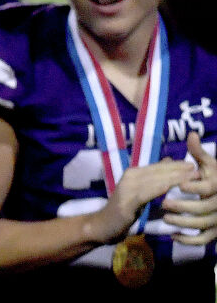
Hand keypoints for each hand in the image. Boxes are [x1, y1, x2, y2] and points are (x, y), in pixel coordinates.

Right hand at [89, 159, 194, 242]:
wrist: (103, 224)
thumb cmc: (124, 209)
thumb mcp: (139, 191)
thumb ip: (152, 178)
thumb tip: (168, 161)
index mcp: (133, 173)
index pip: (158, 167)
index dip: (175, 165)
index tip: (193, 164)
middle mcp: (130, 177)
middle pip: (157, 172)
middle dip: (177, 170)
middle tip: (195, 168)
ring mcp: (127, 188)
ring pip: (154, 181)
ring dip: (173, 178)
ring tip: (189, 177)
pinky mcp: (126, 202)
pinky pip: (145, 194)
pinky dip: (157, 189)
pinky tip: (168, 188)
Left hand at [161, 132, 216, 246]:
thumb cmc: (214, 179)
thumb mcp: (209, 165)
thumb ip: (199, 152)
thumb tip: (191, 133)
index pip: (208, 188)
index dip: (194, 186)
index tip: (178, 184)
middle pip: (204, 208)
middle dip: (184, 206)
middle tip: (163, 203)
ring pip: (203, 226)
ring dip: (184, 223)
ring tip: (165, 218)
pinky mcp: (215, 233)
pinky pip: (204, 240)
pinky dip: (190, 240)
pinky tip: (173, 236)